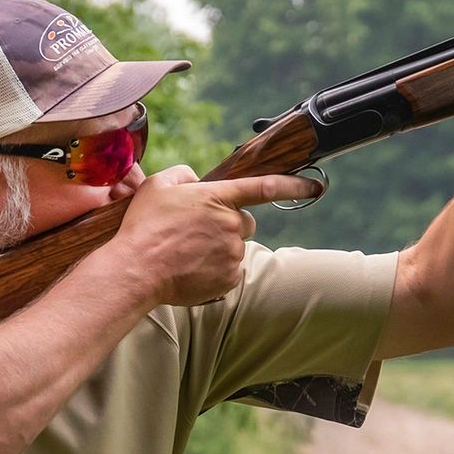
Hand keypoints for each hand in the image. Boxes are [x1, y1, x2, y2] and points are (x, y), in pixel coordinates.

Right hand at [109, 166, 323, 307]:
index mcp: (218, 197)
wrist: (137, 269)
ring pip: (235, 248)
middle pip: (245, 222)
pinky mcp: (229, 278)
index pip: (265, 187)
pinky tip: (191, 269)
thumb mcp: (158, 185)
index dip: (294, 185)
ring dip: (218, 248)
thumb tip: (195, 178)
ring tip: (186, 253)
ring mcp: (232, 253)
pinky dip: (215, 270)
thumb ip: (183, 174)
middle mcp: (231, 224)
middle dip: (228, 225)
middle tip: (196, 233)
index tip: (316, 186)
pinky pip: (230, 271)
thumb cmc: (144, 226)